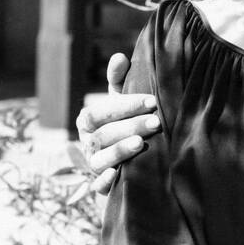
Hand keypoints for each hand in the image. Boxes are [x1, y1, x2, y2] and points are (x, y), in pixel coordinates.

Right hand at [76, 53, 161, 194]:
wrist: (131, 156)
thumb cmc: (125, 121)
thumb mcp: (122, 100)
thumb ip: (120, 79)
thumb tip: (119, 57)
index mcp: (89, 121)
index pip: (99, 112)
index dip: (124, 106)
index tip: (151, 101)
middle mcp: (87, 143)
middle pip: (102, 135)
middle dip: (130, 127)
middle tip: (156, 123)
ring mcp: (94, 165)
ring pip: (99, 160)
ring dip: (119, 151)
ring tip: (141, 144)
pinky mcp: (102, 186)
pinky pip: (98, 187)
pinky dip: (105, 182)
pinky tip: (118, 175)